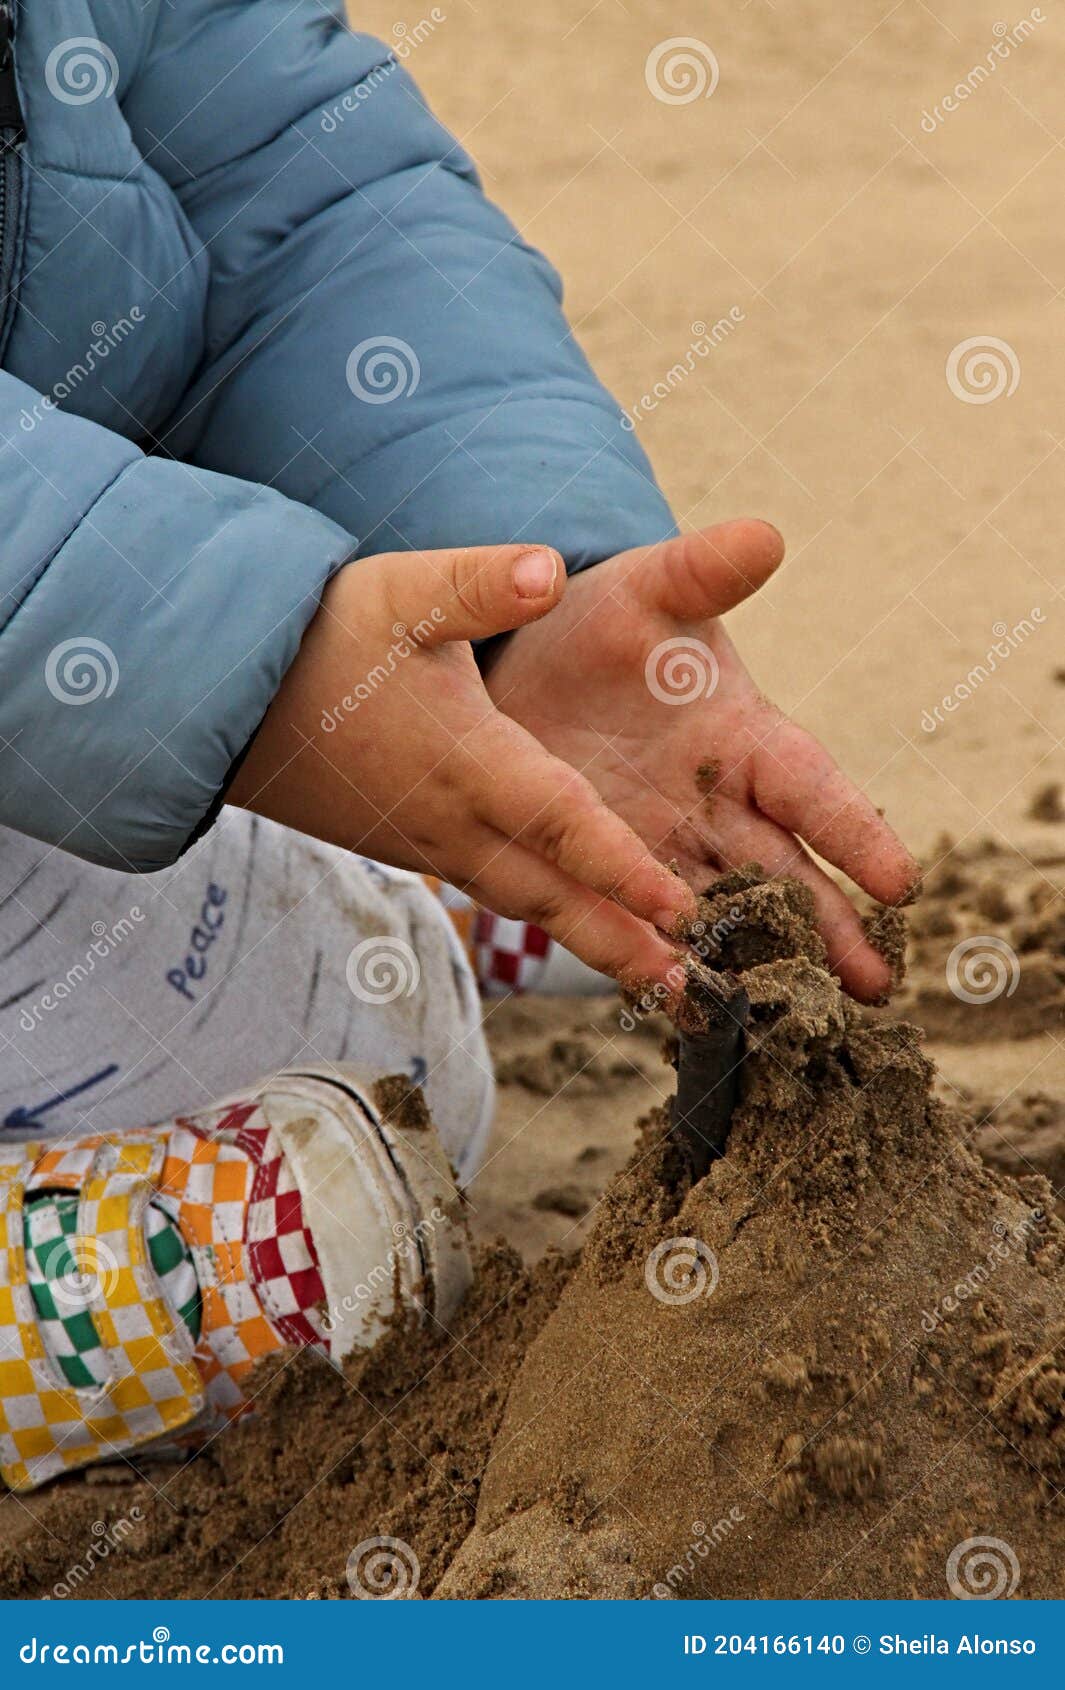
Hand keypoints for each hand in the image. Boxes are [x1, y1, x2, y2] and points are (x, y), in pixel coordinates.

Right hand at [227, 543, 695, 989]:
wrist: (227, 695)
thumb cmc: (322, 639)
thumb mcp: (402, 593)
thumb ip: (479, 584)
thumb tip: (547, 570)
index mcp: (468, 759)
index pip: (560, 821)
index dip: (619, 867)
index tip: (678, 908)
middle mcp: (454, 818)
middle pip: (551, 893)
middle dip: (621, 942)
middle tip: (688, 992)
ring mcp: (430, 842)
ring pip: (524, 901)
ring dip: (589, 941)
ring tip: (650, 977)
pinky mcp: (413, 844)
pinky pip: (492, 890)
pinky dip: (544, 914)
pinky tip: (572, 919)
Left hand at [484, 519, 919, 1001]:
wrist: (519, 659)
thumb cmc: (600, 618)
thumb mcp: (646, 592)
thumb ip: (700, 571)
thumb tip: (766, 533)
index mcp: (743, 735)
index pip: (811, 786)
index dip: (853, 831)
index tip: (898, 881)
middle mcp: (715, 802)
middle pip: (782, 870)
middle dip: (827, 926)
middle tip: (873, 984)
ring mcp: (664, 843)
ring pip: (723, 911)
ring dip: (757, 961)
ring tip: (794, 1018)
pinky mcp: (608, 871)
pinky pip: (643, 926)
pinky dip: (665, 966)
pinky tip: (690, 1010)